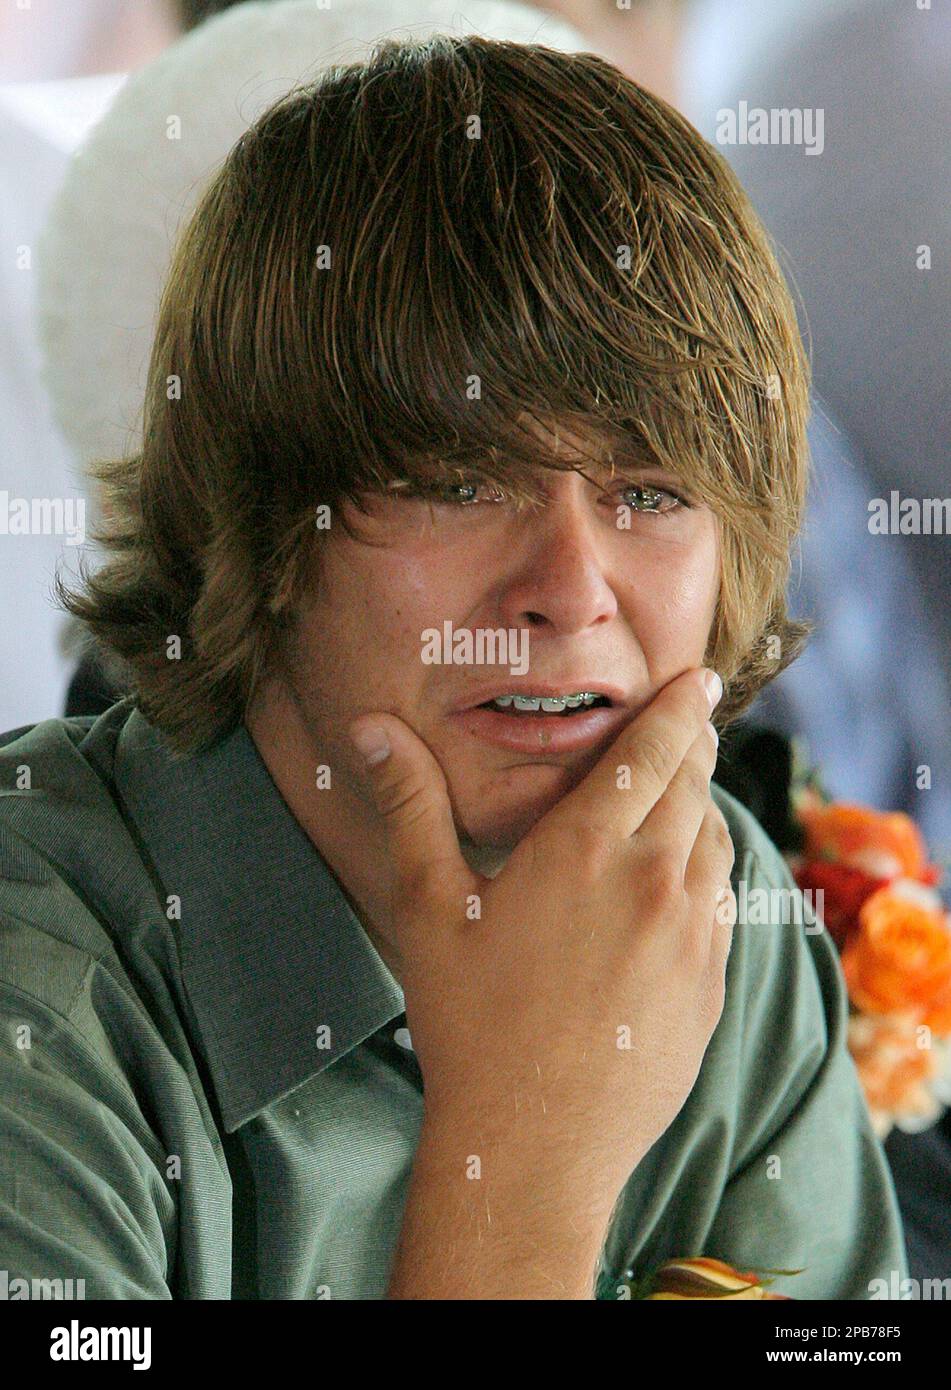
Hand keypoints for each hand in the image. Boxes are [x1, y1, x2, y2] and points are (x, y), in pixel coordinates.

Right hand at [349, 666, 734, 1215]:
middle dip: (693, 742)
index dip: (674, 709)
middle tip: (691, 717)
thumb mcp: (428, 908)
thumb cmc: (469, 1024)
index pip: (649, 753)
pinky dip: (711, 869)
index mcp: (583, 851)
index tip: (691, 680)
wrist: (533, 1145)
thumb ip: (411, 806)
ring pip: (716, 840)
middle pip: (693, 785)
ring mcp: (693, 936)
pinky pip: (725, 902)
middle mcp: (654, 881)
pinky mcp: (711, 985)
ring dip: (704, 804)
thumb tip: (371, 727)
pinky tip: (687, 878)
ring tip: (686, 792)